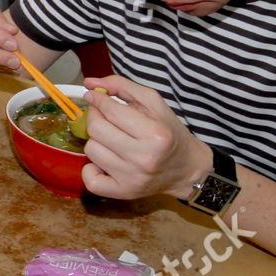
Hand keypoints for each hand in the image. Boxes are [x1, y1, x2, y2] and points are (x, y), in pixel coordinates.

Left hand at [77, 75, 211, 200]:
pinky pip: (90, 179)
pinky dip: (91, 168)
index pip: (110, 110)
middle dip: (95, 117)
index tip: (95, 96)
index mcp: (155, 134)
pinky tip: (104, 161)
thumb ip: (121, 86)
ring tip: (112, 139)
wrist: (186, 169)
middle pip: (96, 130)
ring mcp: (132, 178)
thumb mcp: (153, 103)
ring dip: (97, 141)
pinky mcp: (123, 193)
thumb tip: (89, 83)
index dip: (97, 99)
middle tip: (103, 116)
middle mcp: (143, 158)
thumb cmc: (169, 132)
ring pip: (90, 150)